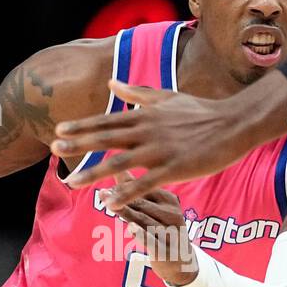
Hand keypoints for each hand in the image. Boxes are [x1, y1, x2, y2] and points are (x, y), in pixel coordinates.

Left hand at [52, 70, 286, 208]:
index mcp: (145, 114)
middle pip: (107, 138)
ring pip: (120, 163)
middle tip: (53, 150)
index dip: (82, 126)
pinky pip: (145, 183)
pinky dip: (127, 193)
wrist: (233, 124)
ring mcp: (160, 150)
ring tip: (72, 183)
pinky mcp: (174, 168)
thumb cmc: (201, 111)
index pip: (107, 120)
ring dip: (94, 172)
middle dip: (79, 144)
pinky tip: (111, 203)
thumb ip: (137, 92)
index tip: (59, 130)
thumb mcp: (167, 96)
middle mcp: (148, 130)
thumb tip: (111, 82)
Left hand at [107, 174, 197, 286]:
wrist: (181, 262)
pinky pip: (152, 242)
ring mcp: (171, 233)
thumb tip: (118, 169)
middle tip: (102, 194)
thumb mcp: (154, 209)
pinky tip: (130, 228)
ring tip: (108, 205)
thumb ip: (136, 191)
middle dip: (120, 198)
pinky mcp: (166, 251)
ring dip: (125, 213)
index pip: (145, 188)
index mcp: (169, 201)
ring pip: (144, 221)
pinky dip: (141, 234)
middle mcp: (173, 215)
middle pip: (142, 204)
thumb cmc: (162, 230)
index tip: (104, 180)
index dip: (123, 185)